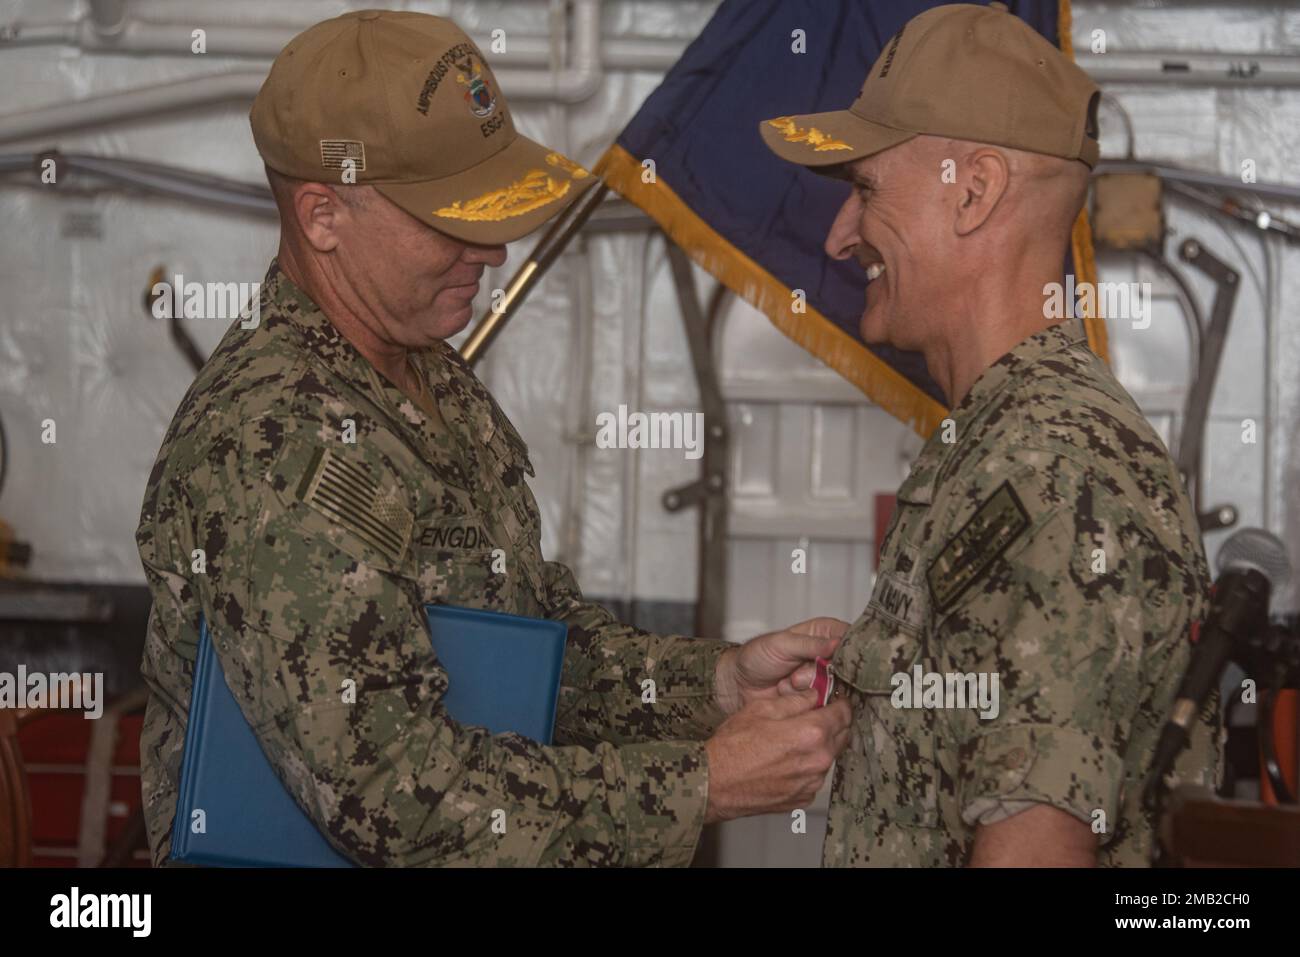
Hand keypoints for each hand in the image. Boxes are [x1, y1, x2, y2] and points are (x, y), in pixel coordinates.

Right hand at [703, 690, 851, 823]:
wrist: (715, 783)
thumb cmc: (733, 746)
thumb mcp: (761, 709)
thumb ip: (795, 700)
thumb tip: (814, 694)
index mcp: (811, 733)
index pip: (844, 714)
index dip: (840, 703)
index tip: (834, 700)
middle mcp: (818, 760)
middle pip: (842, 736)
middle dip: (832, 724)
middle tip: (814, 717)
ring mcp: (812, 782)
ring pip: (828, 757)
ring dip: (819, 747)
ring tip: (792, 742)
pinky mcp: (803, 798)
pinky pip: (814, 777)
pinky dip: (807, 767)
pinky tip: (785, 762)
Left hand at [714, 617, 847, 713]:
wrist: (739, 684)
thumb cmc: (757, 657)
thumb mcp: (781, 644)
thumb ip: (810, 644)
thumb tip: (837, 643)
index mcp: (823, 633)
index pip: (851, 640)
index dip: (846, 652)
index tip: (830, 661)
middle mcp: (829, 655)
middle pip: (846, 669)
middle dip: (820, 674)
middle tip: (796, 674)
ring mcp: (824, 679)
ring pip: (836, 688)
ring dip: (809, 688)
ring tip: (787, 681)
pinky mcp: (818, 699)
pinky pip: (825, 704)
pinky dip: (804, 701)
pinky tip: (788, 693)